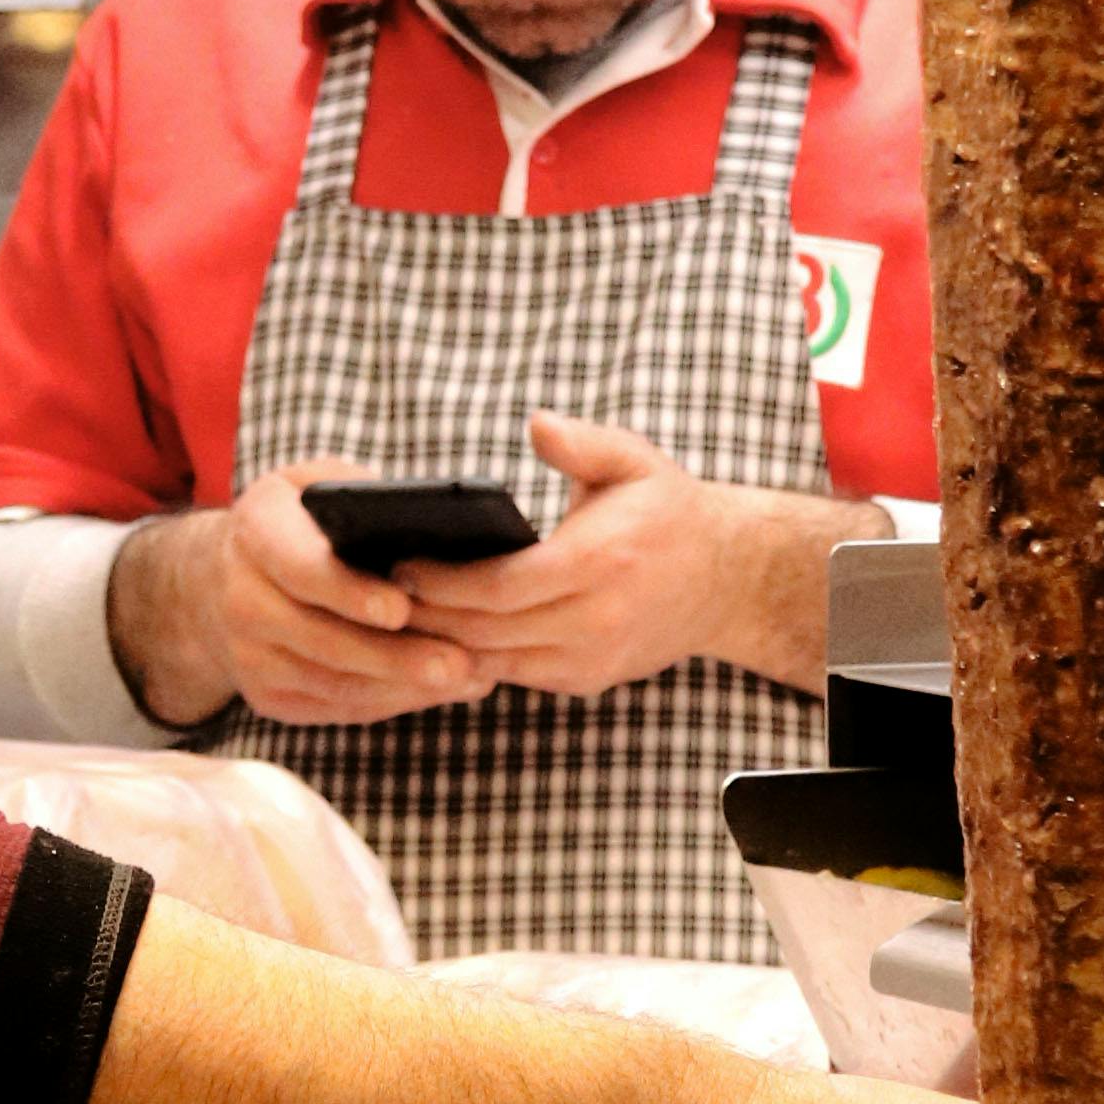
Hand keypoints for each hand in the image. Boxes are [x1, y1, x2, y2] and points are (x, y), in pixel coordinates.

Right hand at [106, 468, 486, 729]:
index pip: (301, 569)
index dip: (350, 593)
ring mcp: (248, 655)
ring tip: (465, 678)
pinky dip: (388, 702)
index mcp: (256, 532)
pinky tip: (435, 691)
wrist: (221, 577)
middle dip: (394, 657)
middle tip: (459, 662)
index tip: (401, 610)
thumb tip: (430, 523)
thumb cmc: (298, 520)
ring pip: (333, 682)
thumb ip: (361, 495)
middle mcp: (240, 598)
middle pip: (323, 640)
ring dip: (402, 686)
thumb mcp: (317, 483)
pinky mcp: (266, 696)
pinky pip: (334, 707)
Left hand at [402, 414, 866, 703]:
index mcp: (600, 562)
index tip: (398, 562)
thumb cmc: (666, 510)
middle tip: (378, 590)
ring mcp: (592, 658)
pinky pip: (514, 674)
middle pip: (487, 631)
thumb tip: (536, 424)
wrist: (725, 578)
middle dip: (427, 615)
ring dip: (442, 643)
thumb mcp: (632, 459)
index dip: (442, 581)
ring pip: (494, 662)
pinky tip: (438, 634)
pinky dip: (474, 657)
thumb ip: (581, 442)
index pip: (501, 586)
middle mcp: (596, 619)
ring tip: (395, 614)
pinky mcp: (587, 680)